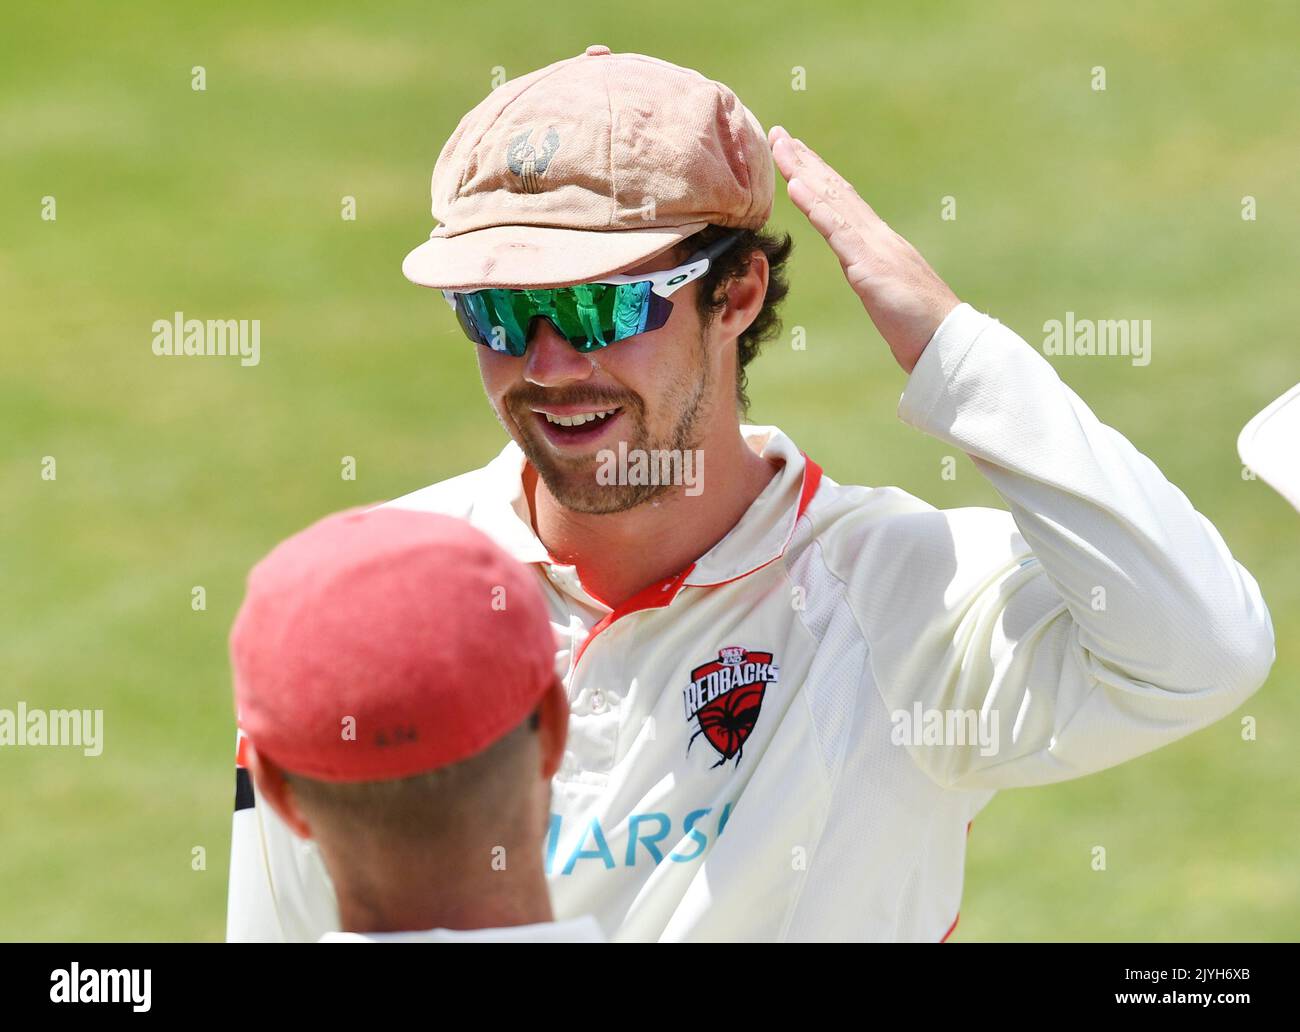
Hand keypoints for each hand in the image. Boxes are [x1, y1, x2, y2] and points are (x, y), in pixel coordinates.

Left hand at [769, 125, 960, 373]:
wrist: (948, 342)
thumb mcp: (890, 295)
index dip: (819, 176)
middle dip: (806, 161)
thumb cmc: (922, 327)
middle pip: (836, 190)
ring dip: (804, 171)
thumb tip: (865, 274)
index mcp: (879, 244)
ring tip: (781, 146)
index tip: (796, 153)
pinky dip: (815, 205)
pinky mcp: (871, 265)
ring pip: (833, 200)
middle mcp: (877, 237)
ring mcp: (875, 247)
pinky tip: (795, 185)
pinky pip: (837, 229)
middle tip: (779, 134)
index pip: (844, 202)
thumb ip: (875, 277)